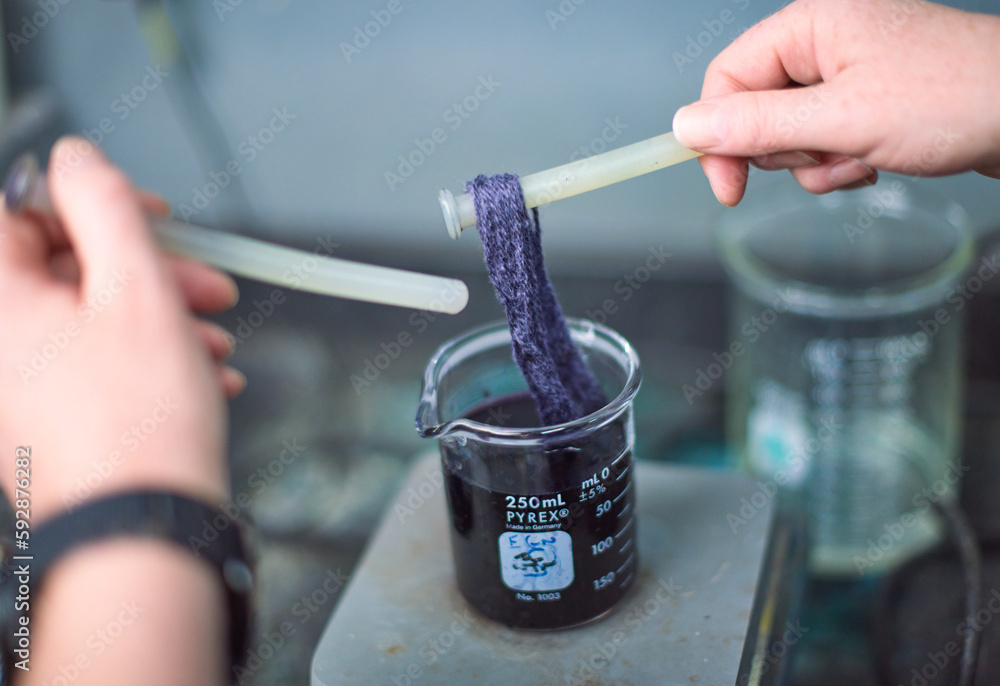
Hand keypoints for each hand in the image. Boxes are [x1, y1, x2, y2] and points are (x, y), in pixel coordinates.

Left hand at [0, 137, 242, 522]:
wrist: (142, 528)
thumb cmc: (138, 426)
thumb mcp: (137, 288)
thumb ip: (103, 206)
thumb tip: (75, 159)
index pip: (18, 212)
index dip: (87, 201)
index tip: (142, 214)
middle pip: (64, 270)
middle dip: (146, 271)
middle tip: (201, 284)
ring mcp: (16, 388)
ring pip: (87, 320)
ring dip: (158, 319)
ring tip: (210, 340)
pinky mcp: (45, 420)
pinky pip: (91, 366)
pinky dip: (147, 360)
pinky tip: (199, 373)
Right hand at [672, 0, 999, 205]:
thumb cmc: (954, 99)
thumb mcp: (841, 119)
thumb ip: (756, 124)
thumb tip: (686, 126)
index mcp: (811, 23)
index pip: (727, 78)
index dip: (719, 136)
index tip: (728, 188)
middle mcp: (824, 40)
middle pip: (755, 109)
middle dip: (786, 148)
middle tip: (829, 151)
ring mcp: (847, 70)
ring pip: (789, 134)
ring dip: (818, 162)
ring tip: (862, 155)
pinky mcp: (866, 99)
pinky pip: (822, 142)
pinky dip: (840, 163)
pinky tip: (875, 159)